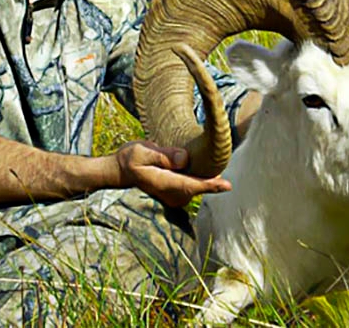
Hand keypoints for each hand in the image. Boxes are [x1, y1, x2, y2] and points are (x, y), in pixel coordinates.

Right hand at [114, 141, 231, 207]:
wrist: (122, 171)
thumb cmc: (131, 159)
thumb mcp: (141, 152)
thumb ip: (163, 156)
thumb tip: (184, 158)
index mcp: (164, 183)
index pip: (191, 185)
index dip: (209, 185)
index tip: (227, 185)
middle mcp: (172, 193)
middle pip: (198, 186)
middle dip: (213, 176)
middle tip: (221, 158)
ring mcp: (175, 195)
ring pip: (197, 185)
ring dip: (207, 175)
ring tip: (213, 159)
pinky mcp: (178, 192)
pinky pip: (194, 185)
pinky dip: (202, 177)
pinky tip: (204, 165)